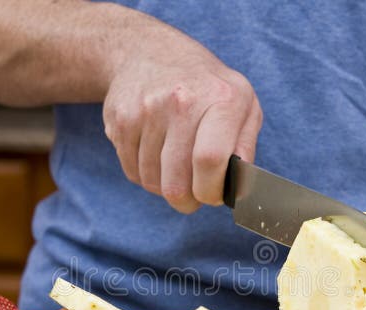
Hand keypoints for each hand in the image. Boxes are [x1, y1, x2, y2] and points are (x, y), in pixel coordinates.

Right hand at [103, 41, 261, 212]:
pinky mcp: (120, 119)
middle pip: (177, 182)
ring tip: (175, 169)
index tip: (211, 196)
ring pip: (152, 182)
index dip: (210, 191)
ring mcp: (146, 109)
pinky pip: (132, 172)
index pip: (210, 160)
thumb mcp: (242, 103)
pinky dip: (145, 175)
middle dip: (187, 201)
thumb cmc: (206, 87)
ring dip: (164, 187)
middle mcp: (182, 101)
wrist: (150, 52)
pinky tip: (155, 156)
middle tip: (192, 197)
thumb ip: (245, 146)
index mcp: (222, 98)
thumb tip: (239, 186)